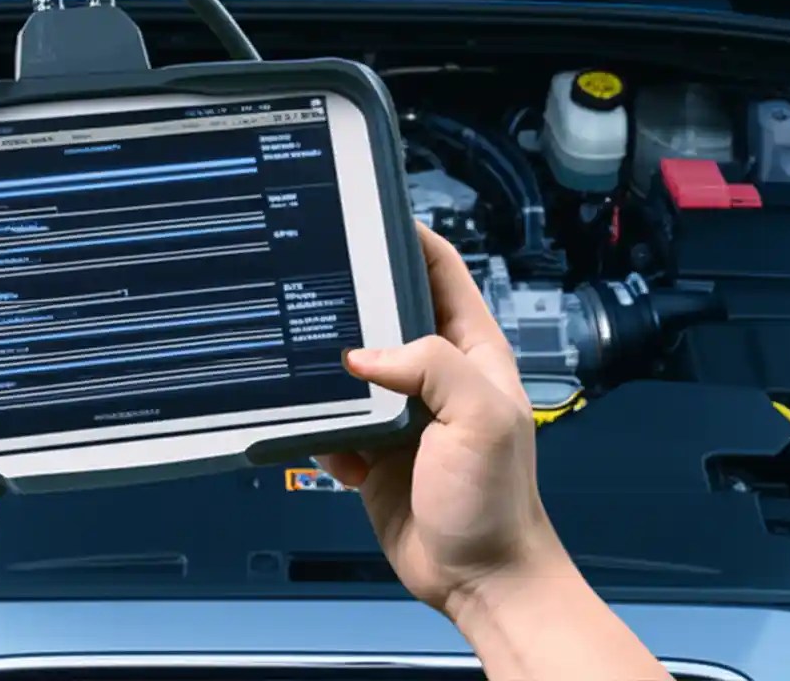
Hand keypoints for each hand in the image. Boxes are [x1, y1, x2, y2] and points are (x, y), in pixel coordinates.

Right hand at [319, 224, 566, 619]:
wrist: (478, 578)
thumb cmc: (494, 498)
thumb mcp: (479, 418)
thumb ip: (431, 366)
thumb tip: (363, 353)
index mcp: (470, 352)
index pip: (441, 274)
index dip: (410, 239)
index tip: (368, 212)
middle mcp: (433, 375)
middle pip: (385, 316)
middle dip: (351, 300)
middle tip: (307, 278)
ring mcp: (401, 414)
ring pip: (352, 370)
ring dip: (326, 369)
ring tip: (294, 356)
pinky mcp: (373, 453)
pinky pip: (334, 424)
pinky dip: (320, 428)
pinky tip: (320, 439)